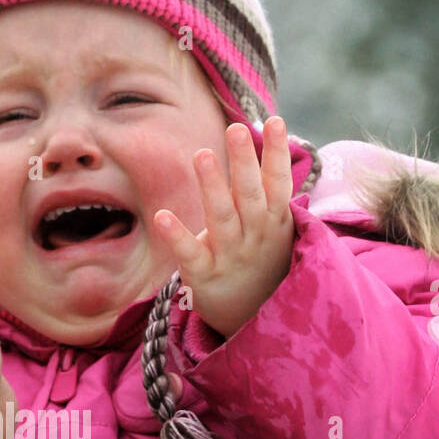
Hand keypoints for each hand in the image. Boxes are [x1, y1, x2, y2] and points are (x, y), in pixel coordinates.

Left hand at [152, 116, 294, 337]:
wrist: (253, 317)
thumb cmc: (260, 260)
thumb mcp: (273, 226)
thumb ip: (267, 189)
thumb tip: (271, 139)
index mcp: (273, 220)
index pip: (277, 182)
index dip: (277, 153)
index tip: (275, 121)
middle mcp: (254, 235)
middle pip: (249, 194)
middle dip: (244, 162)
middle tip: (236, 129)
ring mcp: (230, 255)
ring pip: (222, 218)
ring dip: (212, 187)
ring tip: (201, 154)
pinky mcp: (204, 275)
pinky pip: (189, 254)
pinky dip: (177, 236)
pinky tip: (161, 217)